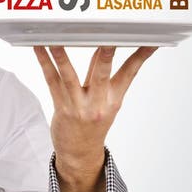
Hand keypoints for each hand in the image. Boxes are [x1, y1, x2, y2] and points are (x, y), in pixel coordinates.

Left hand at [34, 45, 155, 190]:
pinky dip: (45, 64)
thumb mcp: (106, 102)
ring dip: (61, 56)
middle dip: (105, 54)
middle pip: (102, 72)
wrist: (80, 154)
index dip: (141, 56)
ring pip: (70, 76)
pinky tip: (39, 49)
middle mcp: (99, 102)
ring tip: (55, 39)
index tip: (151, 41)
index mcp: (114, 98)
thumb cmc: (92, 124)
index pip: (130, 72)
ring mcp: (79, 106)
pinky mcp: (62, 108)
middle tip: (107, 37)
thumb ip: (100, 75)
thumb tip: (101, 47)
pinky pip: (51, 82)